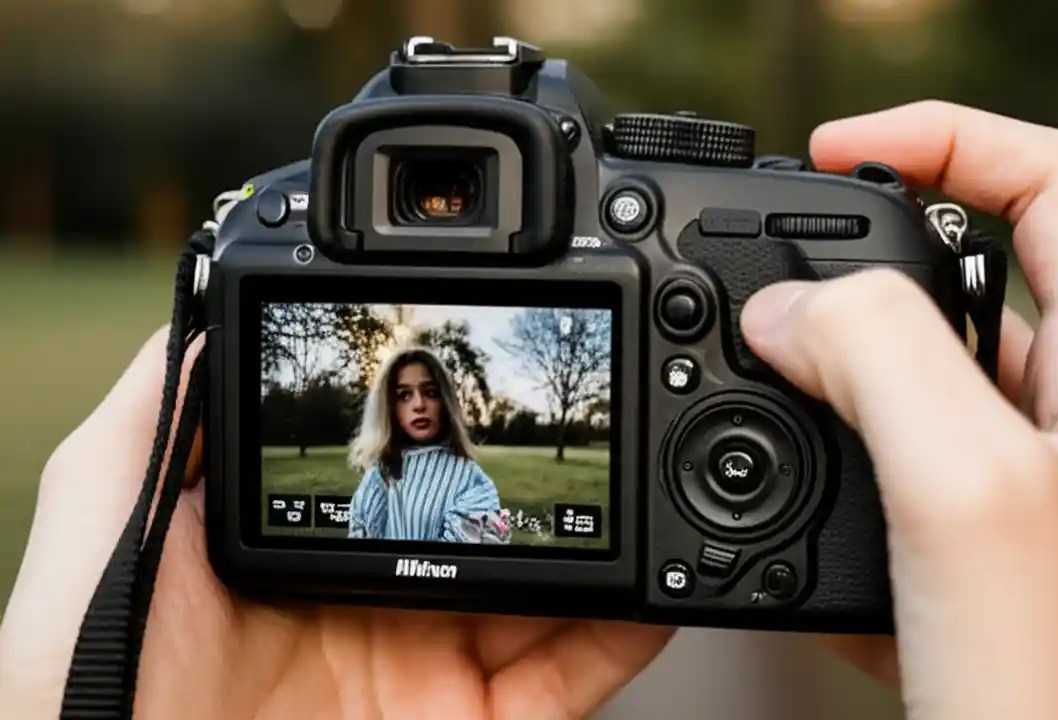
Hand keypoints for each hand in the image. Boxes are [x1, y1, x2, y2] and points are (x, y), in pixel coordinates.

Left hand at [0, 328, 672, 718]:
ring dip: (600, 542)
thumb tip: (197, 323)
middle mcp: (375, 609)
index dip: (449, 431)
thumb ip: (145, 435)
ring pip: (545, 596)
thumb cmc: (91, 711)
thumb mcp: (99, 551)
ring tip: (645, 482)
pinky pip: (571, 679)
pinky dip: (625, 634)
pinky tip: (653, 586)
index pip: (395, 477)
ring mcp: (428, 673)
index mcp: (300, 555)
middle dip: (540, 480)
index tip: (489, 382)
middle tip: (593, 428)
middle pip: (484, 528)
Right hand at [740, 101, 1057, 717]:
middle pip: (971, 278)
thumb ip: (882, 360)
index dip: (945, 138)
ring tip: (765, 399)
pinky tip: (793, 528)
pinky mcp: (968, 566)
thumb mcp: (970, 491)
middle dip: (863, 266)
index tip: (837, 155)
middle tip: (778, 289)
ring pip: (916, 388)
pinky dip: (824, 483)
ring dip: (831, 381)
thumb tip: (789, 308)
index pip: (1051, 182)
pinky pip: (886, 484)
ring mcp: (1020, 498)